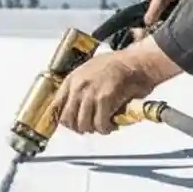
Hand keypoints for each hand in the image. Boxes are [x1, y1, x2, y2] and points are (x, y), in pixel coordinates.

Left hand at [51, 37, 181, 134]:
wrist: (137, 61)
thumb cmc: (119, 65)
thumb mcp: (90, 70)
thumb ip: (81, 87)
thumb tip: (77, 106)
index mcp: (72, 79)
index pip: (56, 106)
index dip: (63, 119)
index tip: (71, 124)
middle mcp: (78, 87)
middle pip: (68, 119)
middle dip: (79, 127)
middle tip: (90, 127)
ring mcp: (90, 93)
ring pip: (83, 125)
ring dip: (94, 129)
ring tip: (103, 126)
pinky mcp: (105, 100)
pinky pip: (100, 124)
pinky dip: (106, 129)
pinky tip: (112, 125)